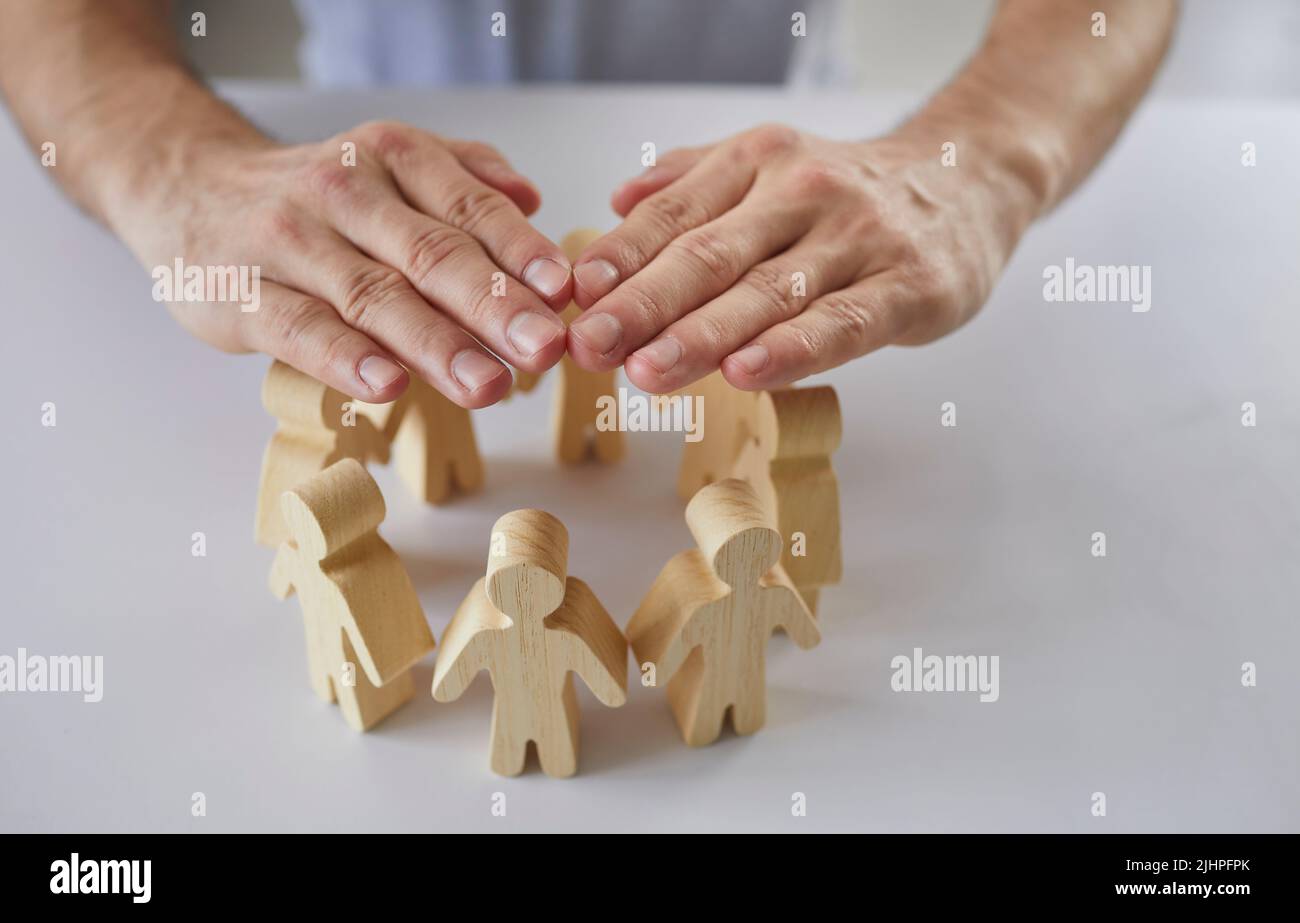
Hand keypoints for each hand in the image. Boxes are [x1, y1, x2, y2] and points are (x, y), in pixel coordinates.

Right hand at [120, 121, 571, 405]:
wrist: (186, 188)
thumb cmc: (314, 196)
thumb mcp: (389, 164)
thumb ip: (464, 178)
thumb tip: (533, 201)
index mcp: (393, 158)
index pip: (470, 208)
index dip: (521, 252)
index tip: (564, 293)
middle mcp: (344, 191)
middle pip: (431, 254)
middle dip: (495, 307)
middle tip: (545, 348)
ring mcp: (290, 242)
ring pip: (374, 296)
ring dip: (436, 344)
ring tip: (488, 384)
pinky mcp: (243, 295)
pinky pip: (301, 328)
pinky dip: (346, 358)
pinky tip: (388, 387)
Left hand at [566, 123, 1040, 391]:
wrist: (971, 179)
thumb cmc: (852, 192)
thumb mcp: (769, 164)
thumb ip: (692, 181)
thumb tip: (616, 203)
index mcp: (758, 162)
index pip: (673, 214)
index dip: (620, 259)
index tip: (574, 299)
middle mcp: (804, 191)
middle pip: (710, 255)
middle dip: (642, 305)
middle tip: (591, 346)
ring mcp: (860, 238)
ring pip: (769, 294)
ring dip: (702, 335)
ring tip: (647, 371)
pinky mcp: (910, 286)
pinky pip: (842, 323)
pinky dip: (792, 349)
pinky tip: (746, 374)